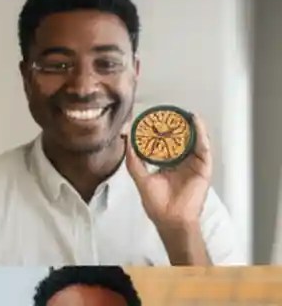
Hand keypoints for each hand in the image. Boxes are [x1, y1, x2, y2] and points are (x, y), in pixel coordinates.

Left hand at [125, 111, 211, 232]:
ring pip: (195, 142)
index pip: (166, 143)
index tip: (155, 118)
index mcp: (167, 164)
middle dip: (178, 126)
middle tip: (171, 113)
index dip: (162, 130)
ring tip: (187, 114)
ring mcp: (193, 166)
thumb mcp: (140, 177)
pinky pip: (204, 150)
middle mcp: (181, 163)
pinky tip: (197, 125)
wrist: (170, 218)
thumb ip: (133, 159)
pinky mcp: (203, 170)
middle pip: (181, 141)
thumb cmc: (156, 203)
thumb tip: (126, 139)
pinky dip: (202, 136)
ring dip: (193, 128)